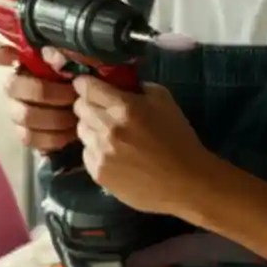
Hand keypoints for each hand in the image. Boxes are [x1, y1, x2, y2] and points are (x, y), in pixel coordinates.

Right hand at [0, 40, 78, 152]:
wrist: (100, 114)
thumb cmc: (89, 82)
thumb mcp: (85, 62)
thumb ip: (67, 54)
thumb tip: (49, 53)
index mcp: (28, 61)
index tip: (8, 56)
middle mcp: (16, 84)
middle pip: (13, 86)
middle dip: (47, 92)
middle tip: (73, 95)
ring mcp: (18, 110)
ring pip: (23, 114)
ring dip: (54, 116)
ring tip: (76, 116)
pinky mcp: (25, 134)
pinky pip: (29, 137)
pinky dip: (53, 137)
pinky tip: (69, 133)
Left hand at [72, 76, 214, 215]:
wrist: (187, 183)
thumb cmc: (178, 139)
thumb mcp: (164, 101)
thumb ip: (138, 87)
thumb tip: (118, 83)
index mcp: (124, 107)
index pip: (86, 87)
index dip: (85, 83)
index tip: (88, 85)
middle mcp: (107, 128)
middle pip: (79, 107)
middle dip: (88, 104)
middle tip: (102, 110)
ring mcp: (100, 153)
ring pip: (81, 130)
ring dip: (91, 128)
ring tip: (110, 134)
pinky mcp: (98, 173)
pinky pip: (86, 153)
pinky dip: (95, 150)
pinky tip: (113, 154)